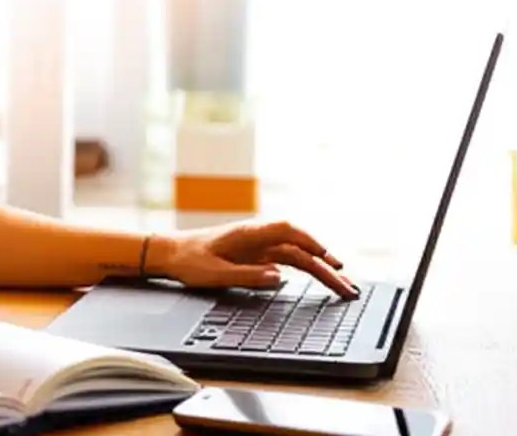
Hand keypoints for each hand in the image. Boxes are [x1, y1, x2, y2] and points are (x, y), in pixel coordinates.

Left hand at [148, 220, 357, 298]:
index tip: (329, 258)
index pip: (288, 231)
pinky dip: (304, 267)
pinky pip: (286, 259)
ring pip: (296, 255)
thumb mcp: (215, 273)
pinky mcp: (256, 254)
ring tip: (342, 283)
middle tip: (347, 285)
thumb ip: (248, 275)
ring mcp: (258, 245)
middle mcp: (257, 237)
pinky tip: (319, 275)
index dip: (311, 243)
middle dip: (325, 265)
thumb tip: (280, 276)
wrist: (169, 253)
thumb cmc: (189, 260)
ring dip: (319, 267)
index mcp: (248, 234)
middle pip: (298, 248)